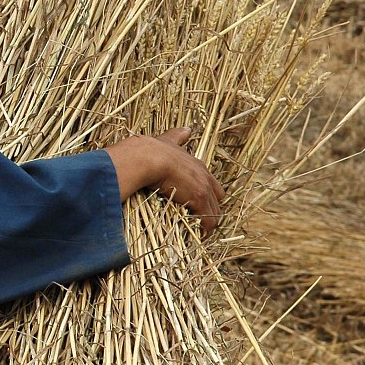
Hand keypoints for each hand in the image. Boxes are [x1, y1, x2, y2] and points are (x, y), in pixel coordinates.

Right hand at [102, 127, 224, 234]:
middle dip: (210, 208)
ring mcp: (204, 187)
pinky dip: (204, 229)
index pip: (211, 183)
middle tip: (198, 219)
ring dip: (207, 221)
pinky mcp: (200, 199)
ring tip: (198, 231)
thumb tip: (186, 129)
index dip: (207, 194)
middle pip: (217, 197)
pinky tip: (199, 235)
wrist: (146, 158)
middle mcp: (204, 175)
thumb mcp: (167, 141)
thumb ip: (177, 136)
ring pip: (214, 210)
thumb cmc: (150, 151)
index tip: (197, 203)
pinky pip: (208, 220)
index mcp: (197, 164)